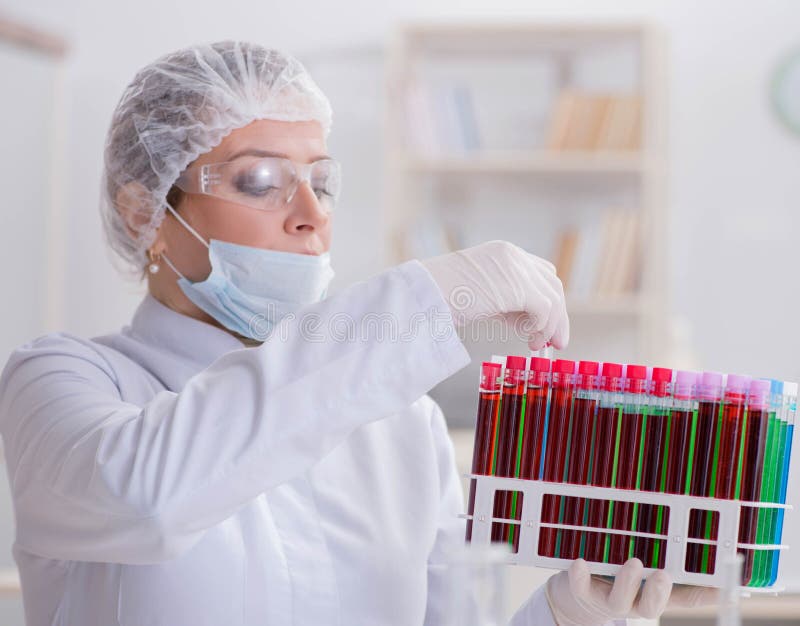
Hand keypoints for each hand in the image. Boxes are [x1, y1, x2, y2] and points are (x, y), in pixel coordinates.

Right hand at [421, 241, 568, 349]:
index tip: (545, 326)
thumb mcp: (481, 294)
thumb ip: (506, 301)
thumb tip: (528, 324)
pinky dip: (543, 328)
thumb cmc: (443, 298)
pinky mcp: (518, 286)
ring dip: (550, 326)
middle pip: (551, 283)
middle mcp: (513, 255)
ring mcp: (517, 268)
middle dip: (557, 315)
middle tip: (555, 342)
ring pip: (553, 296)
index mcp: (504, 253)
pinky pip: (545, 309)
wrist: (426, 294)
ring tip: (537, 346)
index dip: (548, 300)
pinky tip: (530, 341)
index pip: (540, 273)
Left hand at [545, 558, 717, 624]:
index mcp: (653, 594)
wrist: (573, 597)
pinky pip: (581, 588)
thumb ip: (667, 558)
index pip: (684, 598)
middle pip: (651, 607)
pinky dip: (581, 576)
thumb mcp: (643, 570)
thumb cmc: (614, 574)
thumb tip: (704, 545)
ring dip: (628, 582)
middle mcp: (634, 601)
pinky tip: (580, 562)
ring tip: (634, 563)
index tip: (723, 588)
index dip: (705, 596)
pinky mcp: (582, 592)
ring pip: (620, 600)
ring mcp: (608, 599)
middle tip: (665, 575)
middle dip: (660, 593)